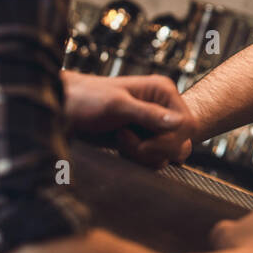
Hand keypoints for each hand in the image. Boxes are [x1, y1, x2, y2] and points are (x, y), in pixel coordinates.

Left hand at [62, 71, 196, 166]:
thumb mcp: (116, 105)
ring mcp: (152, 126)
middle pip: (181, 143)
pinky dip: (137, 159)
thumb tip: (179, 123)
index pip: (188, 125)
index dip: (170, 140)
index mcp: (163, 92)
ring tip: (120, 139)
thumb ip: (148, 114)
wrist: (64, 109)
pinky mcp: (142, 140)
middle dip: (154, 150)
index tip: (144, 143)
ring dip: (142, 155)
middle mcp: (162, 109)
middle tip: (126, 139)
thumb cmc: (85, 99)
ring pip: (167, 155)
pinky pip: (153, 159)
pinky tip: (119, 145)